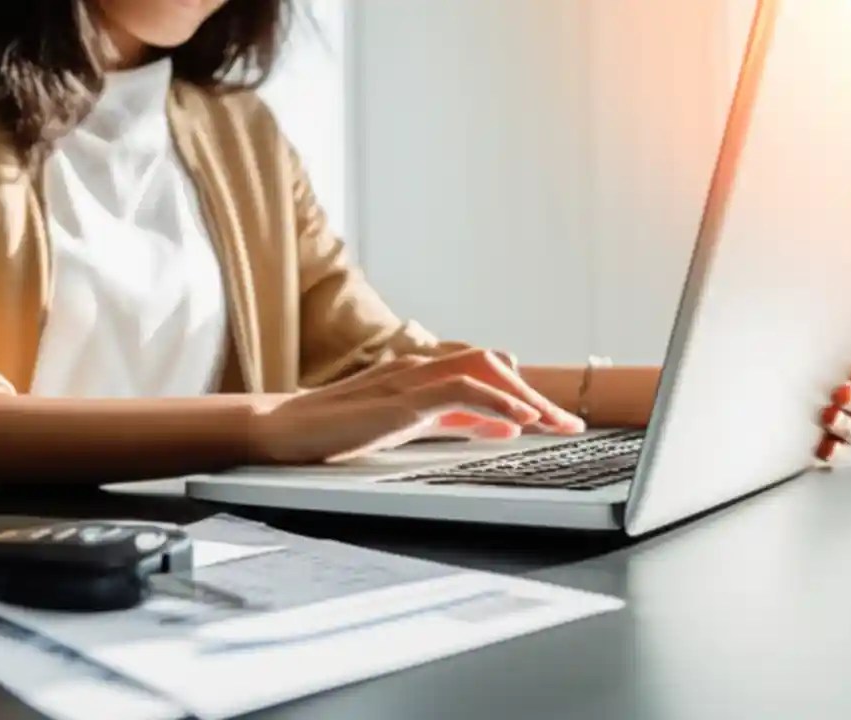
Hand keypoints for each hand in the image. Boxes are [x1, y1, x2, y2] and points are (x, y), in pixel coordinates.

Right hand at [245, 349, 584, 463]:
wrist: (281, 431)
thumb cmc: (337, 431)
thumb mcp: (407, 426)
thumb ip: (453, 423)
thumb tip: (503, 428)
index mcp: (424, 374)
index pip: (488, 375)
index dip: (526, 396)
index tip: (557, 422)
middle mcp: (422, 367)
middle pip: (495, 366)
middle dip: (536, 397)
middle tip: (569, 427)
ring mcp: (410, 378)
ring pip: (485, 372)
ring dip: (525, 398)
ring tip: (554, 426)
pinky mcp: (400, 398)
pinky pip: (460, 391)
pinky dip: (495, 406)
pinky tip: (518, 425)